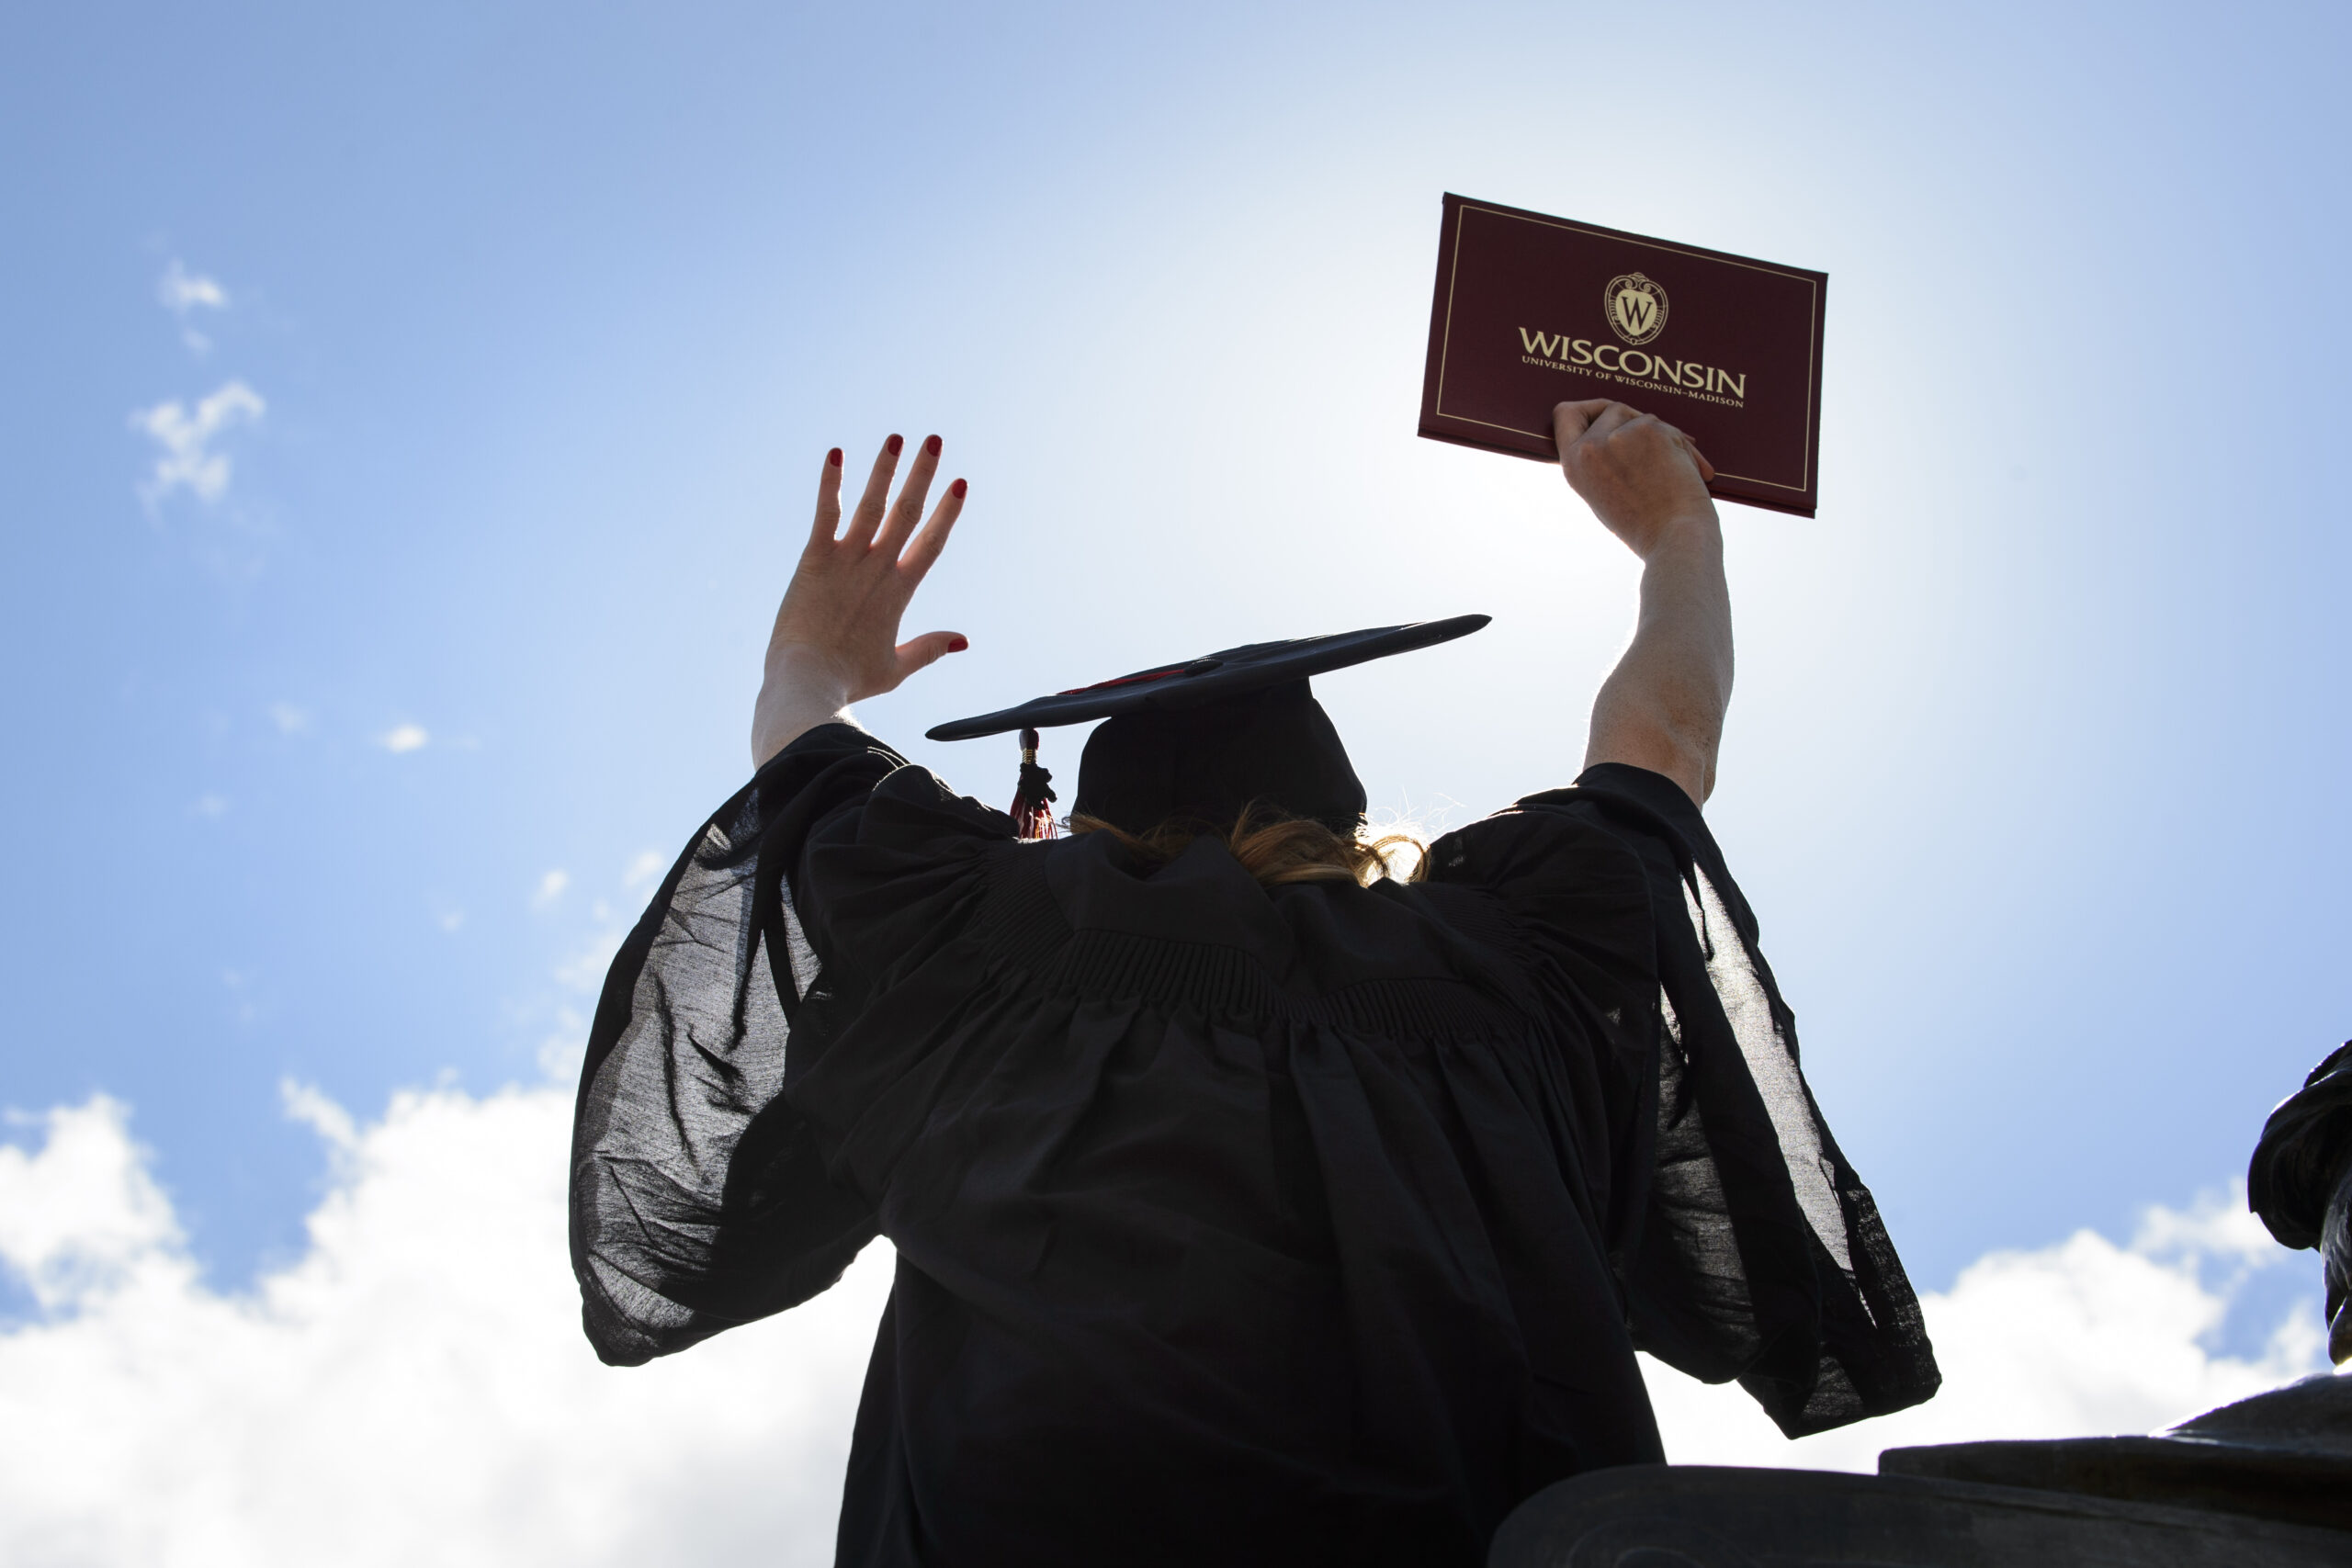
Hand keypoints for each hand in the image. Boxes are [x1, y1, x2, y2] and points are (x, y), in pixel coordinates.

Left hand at [751, 433, 967, 766]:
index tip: (960, 483)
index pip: (931, 542)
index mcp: (900, 591)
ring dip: (885, 469)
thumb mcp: (895, 668)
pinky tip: (836, 453)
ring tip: (897, 438)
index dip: (947, 512)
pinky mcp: (814, 559)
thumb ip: (929, 648)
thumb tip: (963, 639)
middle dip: (923, 475)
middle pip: (907, 513)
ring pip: (873, 505)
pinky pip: (825, 512)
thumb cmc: (849, 680)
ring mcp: (847, 561)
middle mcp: (878, 568)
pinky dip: (832, 482)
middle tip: (934, 440)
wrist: (808, 682)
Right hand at [1552, 400, 1718, 558]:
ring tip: (1673, 471)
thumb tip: (1619, 423)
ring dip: (1662, 436)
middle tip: (1654, 444)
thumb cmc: (1646, 526)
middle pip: (1611, 409)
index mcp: (1573, 465)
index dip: (1587, 409)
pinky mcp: (1649, 431)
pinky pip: (1669, 427)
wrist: (1676, 540)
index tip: (1606, 415)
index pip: (1565, 414)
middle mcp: (1590, 447)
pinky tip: (1692, 472)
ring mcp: (1618, 437)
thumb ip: (1600, 458)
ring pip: (1643, 416)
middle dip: (1635, 421)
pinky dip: (1683, 445)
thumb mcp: (1604, 492)